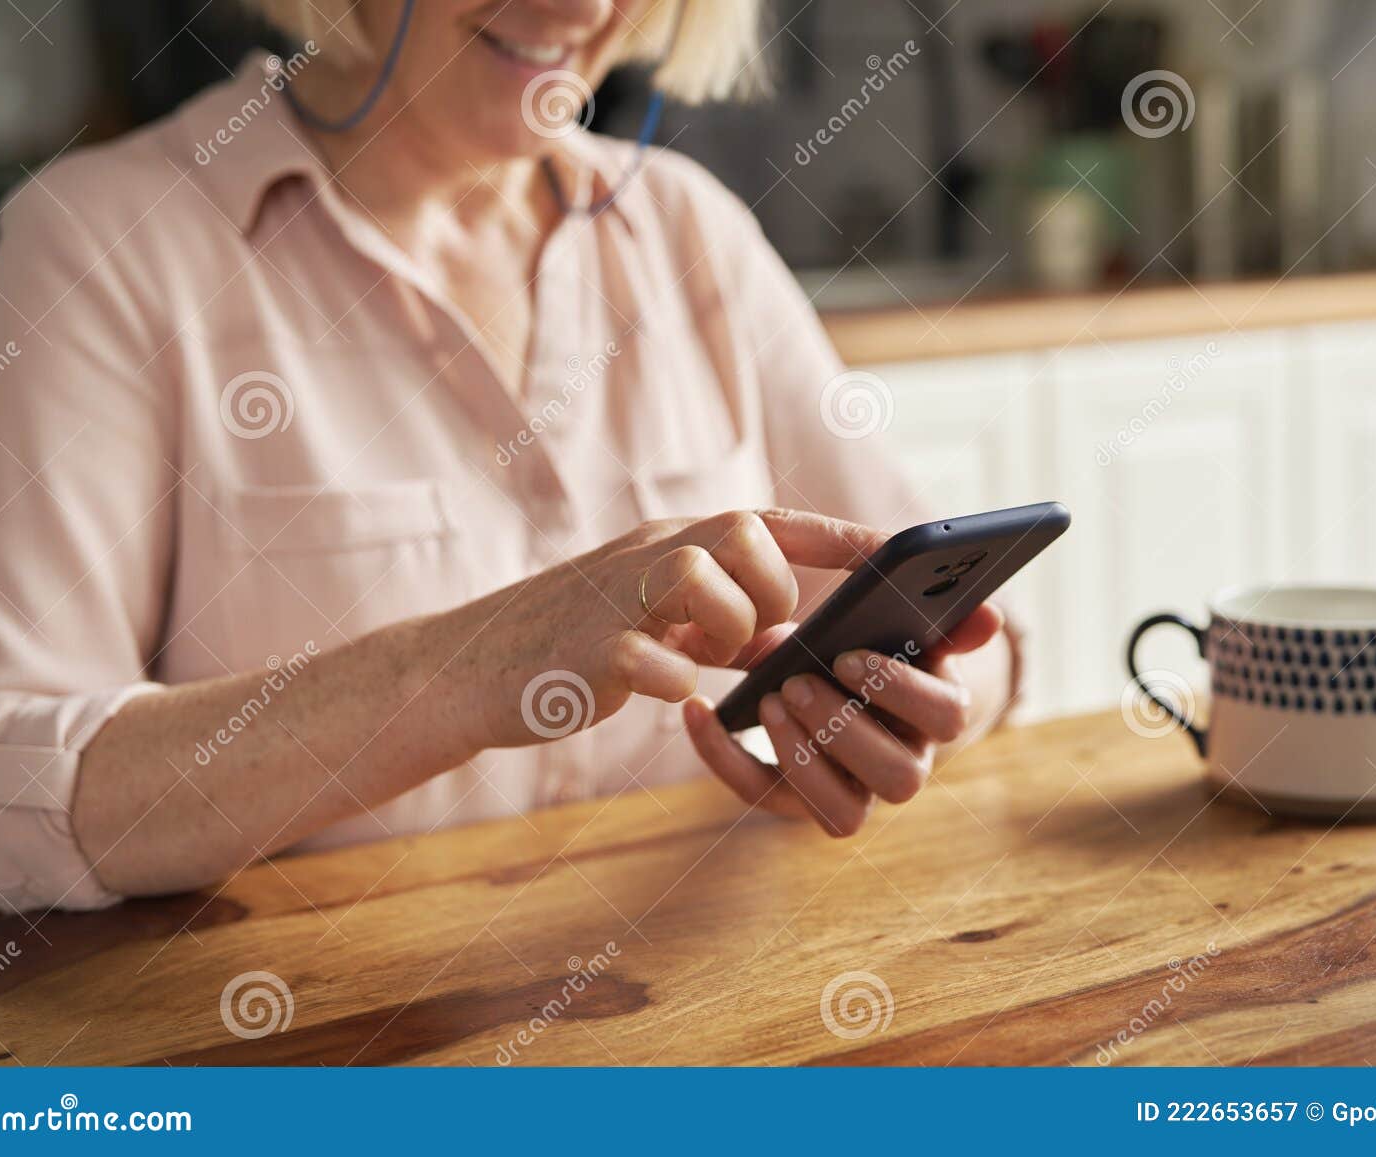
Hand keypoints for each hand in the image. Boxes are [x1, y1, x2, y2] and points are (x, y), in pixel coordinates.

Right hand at [459, 509, 886, 750]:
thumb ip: (728, 626)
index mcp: (676, 544)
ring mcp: (615, 599)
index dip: (843, 537)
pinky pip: (649, 658)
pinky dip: (673, 680)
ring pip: (699, 576)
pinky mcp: (586, 652)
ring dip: (727, 627)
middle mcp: (650, 556)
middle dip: (770, 588)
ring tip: (704, 658)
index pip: (776, 523)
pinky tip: (669, 693)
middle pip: (744, 531)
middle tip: (752, 634)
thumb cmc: (580, 642)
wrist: (472, 667)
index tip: (903, 553)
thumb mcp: (662, 621)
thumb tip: (795, 639)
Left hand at [682, 603, 1007, 835]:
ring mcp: (851, 790)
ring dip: (803, 757)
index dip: (900, 690)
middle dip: (844, 729)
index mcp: (936, 708)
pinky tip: (699, 710)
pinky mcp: (795, 800)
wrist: (810, 656)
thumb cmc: (861, 631)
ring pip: (843, 811)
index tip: (848, 654)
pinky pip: (764, 796)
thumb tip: (990, 617)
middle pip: (897, 776)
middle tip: (796, 682)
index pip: (947, 716)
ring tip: (768, 701)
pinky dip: (725, 757)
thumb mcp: (893, 613)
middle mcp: (903, 761)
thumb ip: (936, 612)